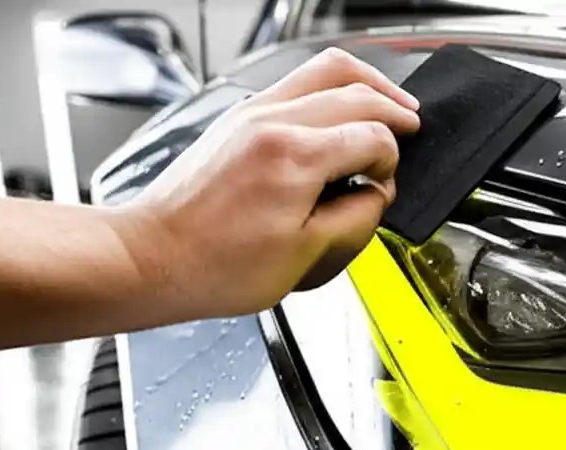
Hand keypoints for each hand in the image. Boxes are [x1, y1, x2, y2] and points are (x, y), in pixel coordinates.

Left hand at [118, 47, 419, 318]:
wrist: (152, 257)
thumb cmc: (215, 265)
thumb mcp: (305, 256)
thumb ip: (356, 217)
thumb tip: (377, 196)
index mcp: (294, 156)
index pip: (373, 137)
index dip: (390, 164)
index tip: (384, 189)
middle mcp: (272, 120)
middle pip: (357, 90)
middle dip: (394, 110)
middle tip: (412, 130)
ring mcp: (251, 112)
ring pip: (326, 68)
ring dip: (367, 84)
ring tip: (389, 105)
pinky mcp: (238, 117)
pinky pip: (298, 82)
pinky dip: (332, 90)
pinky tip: (341, 114)